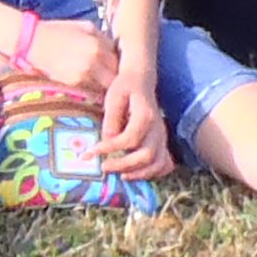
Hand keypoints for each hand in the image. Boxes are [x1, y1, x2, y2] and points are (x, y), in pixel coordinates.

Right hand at [26, 17, 119, 94]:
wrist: (32, 42)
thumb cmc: (58, 31)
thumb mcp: (84, 26)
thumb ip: (103, 37)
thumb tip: (115, 49)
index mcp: (97, 45)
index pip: (119, 62)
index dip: (119, 64)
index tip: (117, 65)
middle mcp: (93, 61)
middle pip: (115, 77)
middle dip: (114, 77)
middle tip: (112, 76)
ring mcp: (83, 74)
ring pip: (104, 86)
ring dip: (104, 84)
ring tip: (101, 80)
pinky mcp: (73, 84)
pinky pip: (91, 89)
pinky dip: (92, 87)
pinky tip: (88, 82)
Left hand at [94, 64, 173, 180]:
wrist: (141, 80)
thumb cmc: (124, 87)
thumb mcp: (114, 97)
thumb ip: (111, 119)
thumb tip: (106, 140)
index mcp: (146, 116)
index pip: (129, 139)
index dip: (110, 148)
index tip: (92, 152)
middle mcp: (158, 129)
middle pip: (146, 156)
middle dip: (125, 165)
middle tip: (104, 167)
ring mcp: (162, 137)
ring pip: (158, 163)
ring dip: (140, 174)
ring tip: (121, 176)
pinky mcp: (162, 142)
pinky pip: (165, 163)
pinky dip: (154, 173)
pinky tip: (139, 174)